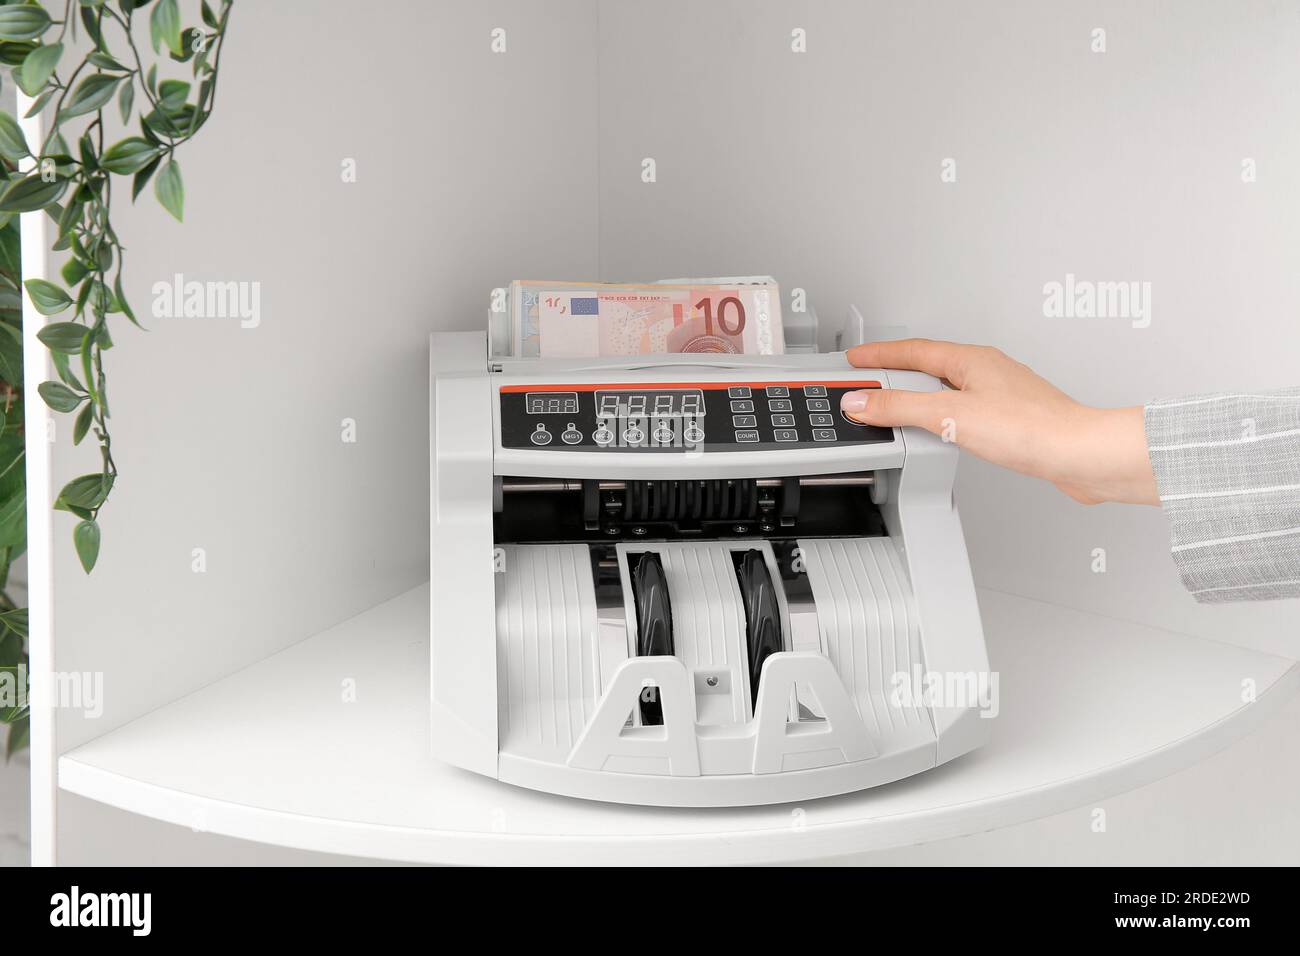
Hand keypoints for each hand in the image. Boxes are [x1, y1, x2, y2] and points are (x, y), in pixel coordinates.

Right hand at [841, 339, 1158, 505]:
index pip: (913, 350)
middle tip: (868, 383)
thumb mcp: (949, 416)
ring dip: (917, 396)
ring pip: (946, 389)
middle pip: (929, 366)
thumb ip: (899, 408)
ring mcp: (1000, 395)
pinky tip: (939, 433)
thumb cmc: (1031, 428)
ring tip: (895, 410)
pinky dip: (939, 416)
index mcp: (972, 360)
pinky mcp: (1010, 420)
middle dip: (895, 373)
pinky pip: (962, 410)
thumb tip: (860, 401)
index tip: (857, 358)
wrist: (1078, 455)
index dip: (880, 355)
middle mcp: (987, 371)